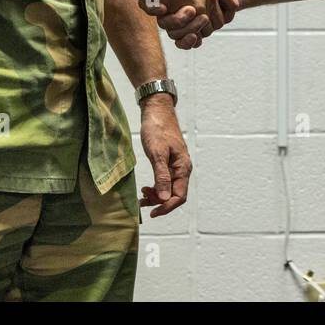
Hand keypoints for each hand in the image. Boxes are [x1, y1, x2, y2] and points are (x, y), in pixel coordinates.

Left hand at [137, 94, 190, 217]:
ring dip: (157, 195)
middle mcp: (182, 168)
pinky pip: (166, 181)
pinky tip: (146, 187)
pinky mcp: (169, 162)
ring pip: (170, 189)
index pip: (180, 196)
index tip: (152, 213)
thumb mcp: (157, 154)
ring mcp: (176, 166)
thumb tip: (165, 199)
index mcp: (183, 167)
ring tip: (142, 194)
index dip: (167, 207)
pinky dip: (156, 187)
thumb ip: (162, 177)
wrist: (157, 110)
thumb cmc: (157, 129)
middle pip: (175, 195)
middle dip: (160, 201)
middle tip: (142, 200)